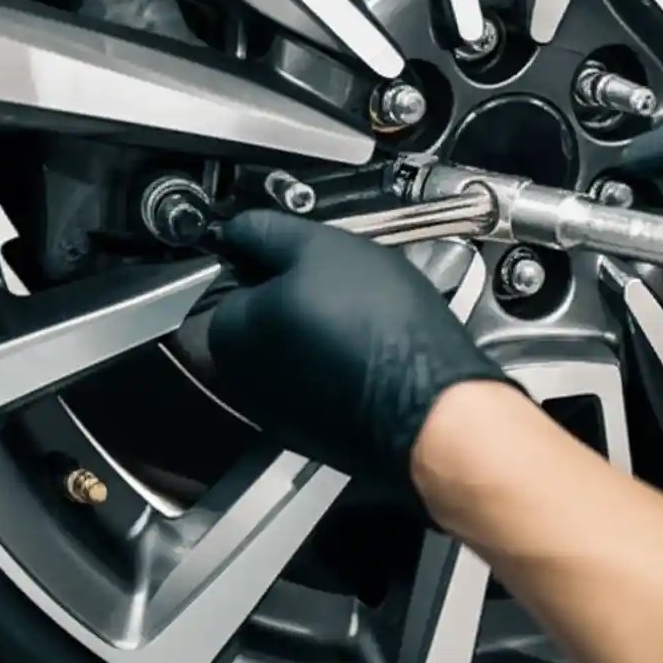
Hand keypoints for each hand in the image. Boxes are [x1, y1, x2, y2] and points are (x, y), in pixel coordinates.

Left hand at [207, 210, 509, 498]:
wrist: (432, 409)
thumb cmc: (380, 330)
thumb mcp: (320, 249)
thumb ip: (265, 232)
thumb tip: (237, 229)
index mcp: (229, 331)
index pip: (240, 276)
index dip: (281, 259)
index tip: (317, 259)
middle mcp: (241, 379)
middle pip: (268, 316)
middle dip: (303, 298)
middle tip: (350, 289)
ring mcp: (277, 412)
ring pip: (297, 350)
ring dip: (325, 334)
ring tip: (369, 325)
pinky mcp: (314, 434)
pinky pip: (321, 384)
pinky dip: (340, 370)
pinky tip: (374, 360)